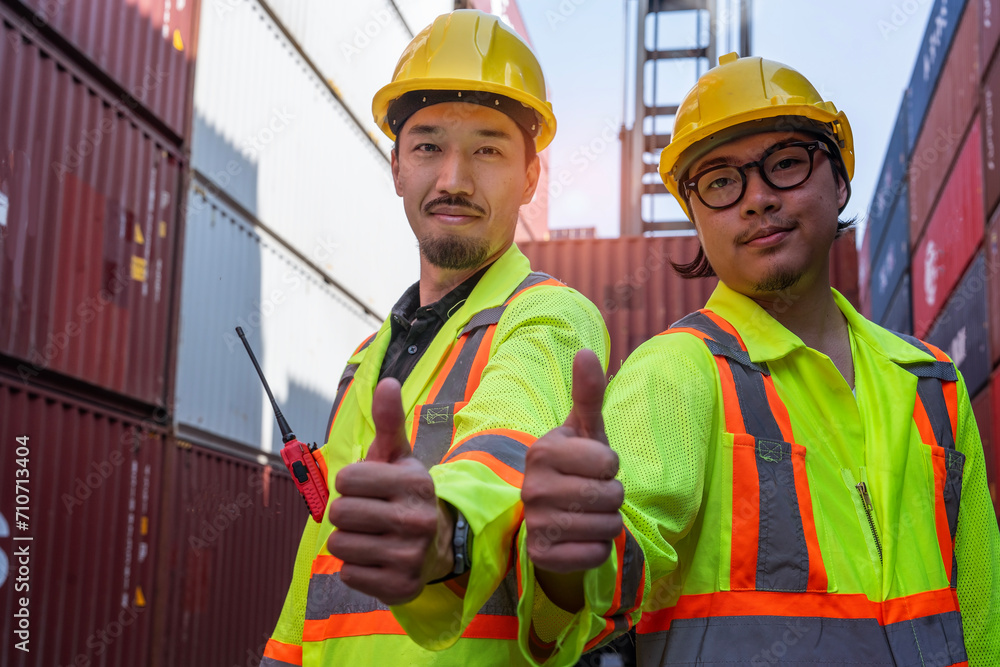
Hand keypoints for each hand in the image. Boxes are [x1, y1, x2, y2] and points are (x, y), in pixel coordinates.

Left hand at [326, 378, 453, 604]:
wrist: (437, 544)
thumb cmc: (405, 494)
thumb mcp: (399, 456)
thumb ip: (388, 421)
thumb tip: (387, 381)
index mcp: (416, 483)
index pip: (346, 479)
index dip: (350, 483)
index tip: (369, 488)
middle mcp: (417, 520)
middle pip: (340, 513)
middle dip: (347, 513)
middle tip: (368, 515)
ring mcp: (410, 556)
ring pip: (339, 546)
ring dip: (348, 541)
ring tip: (371, 536)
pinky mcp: (401, 586)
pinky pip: (348, 574)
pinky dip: (355, 567)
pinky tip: (376, 559)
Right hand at [522, 349, 623, 603]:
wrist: (549, 515)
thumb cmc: (575, 466)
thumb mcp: (583, 430)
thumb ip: (587, 394)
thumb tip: (587, 351)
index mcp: (542, 452)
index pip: (610, 463)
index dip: (610, 466)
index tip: (591, 467)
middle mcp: (533, 488)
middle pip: (612, 496)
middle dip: (612, 496)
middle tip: (591, 493)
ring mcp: (535, 523)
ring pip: (608, 526)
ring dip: (607, 522)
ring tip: (587, 513)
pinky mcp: (541, 555)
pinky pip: (596, 553)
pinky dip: (598, 548)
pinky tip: (581, 536)